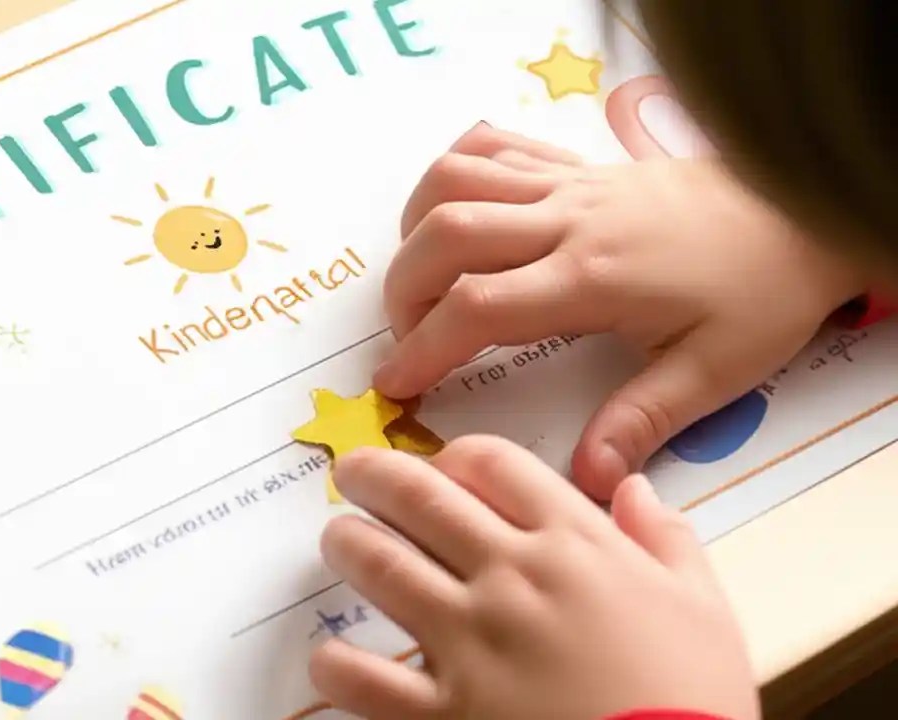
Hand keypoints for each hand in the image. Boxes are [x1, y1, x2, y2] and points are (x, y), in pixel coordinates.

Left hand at [310, 438, 758, 719]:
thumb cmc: (694, 702)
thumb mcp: (704, 612)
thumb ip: (667, 541)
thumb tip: (635, 487)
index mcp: (575, 548)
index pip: (494, 464)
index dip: (455, 455)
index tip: (441, 466)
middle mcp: (512, 580)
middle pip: (421, 497)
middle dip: (374, 475)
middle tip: (353, 472)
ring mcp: (469, 643)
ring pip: (379, 565)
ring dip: (347, 544)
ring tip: (338, 540)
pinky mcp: (442, 713)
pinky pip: (363, 677)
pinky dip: (336, 664)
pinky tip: (332, 658)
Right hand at [374, 124, 865, 498]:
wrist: (803, 212)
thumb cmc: (761, 292)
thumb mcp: (716, 370)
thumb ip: (643, 420)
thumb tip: (588, 480)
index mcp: (593, 278)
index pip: (477, 306)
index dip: (421, 347)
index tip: (394, 385)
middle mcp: (567, 220)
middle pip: (446, 233)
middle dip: (403, 291)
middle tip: (408, 338)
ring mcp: (568, 183)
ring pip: (456, 179)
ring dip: (416, 228)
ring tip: (421, 279)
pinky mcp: (575, 164)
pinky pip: (493, 146)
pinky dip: (452, 173)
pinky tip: (452, 214)